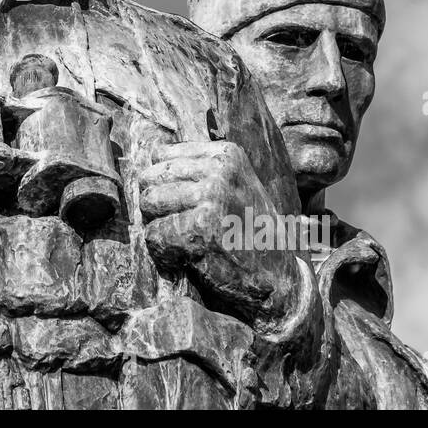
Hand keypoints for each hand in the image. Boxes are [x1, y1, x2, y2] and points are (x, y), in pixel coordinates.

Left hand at [140, 139, 298, 327]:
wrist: (279, 275)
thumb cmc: (249, 230)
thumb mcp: (234, 184)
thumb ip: (199, 168)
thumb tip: (152, 152)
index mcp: (225, 155)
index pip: (160, 156)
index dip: (161, 183)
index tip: (180, 204)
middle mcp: (219, 170)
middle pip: (149, 178)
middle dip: (155, 205)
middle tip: (177, 226)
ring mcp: (211, 197)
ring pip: (148, 203)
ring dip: (156, 227)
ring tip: (181, 240)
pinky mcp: (202, 229)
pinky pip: (154, 233)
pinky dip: (163, 251)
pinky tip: (185, 257)